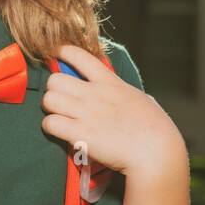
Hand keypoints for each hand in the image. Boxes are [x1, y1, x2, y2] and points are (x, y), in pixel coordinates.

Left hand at [40, 45, 186, 179]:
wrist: (155, 151)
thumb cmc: (155, 128)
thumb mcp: (140, 99)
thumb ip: (123, 93)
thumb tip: (123, 94)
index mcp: (110, 82)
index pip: (79, 56)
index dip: (63, 52)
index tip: (57, 56)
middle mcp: (95, 94)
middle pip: (55, 79)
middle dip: (54, 90)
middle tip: (60, 101)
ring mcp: (86, 113)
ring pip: (49, 100)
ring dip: (50, 109)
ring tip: (59, 116)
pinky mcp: (80, 134)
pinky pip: (50, 123)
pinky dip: (50, 127)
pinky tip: (60, 132)